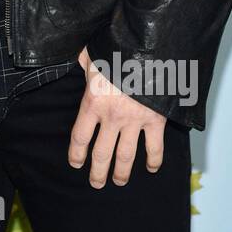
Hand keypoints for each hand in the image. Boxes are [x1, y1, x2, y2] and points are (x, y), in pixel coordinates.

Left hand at [69, 46, 166, 186]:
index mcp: (93, 103)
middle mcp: (112, 117)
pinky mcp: (156, 120)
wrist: (149, 48)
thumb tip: (77, 57)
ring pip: (126, 156)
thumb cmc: (116, 48)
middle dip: (97, 172)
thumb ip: (84, 62)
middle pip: (101, 154)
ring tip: (118, 182)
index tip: (76, 163)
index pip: (80, 137)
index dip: (76, 154)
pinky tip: (151, 169)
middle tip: (96, 183)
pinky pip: (154, 147)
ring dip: (121, 173)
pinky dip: (154, 160)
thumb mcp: (93, 54)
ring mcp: (135, 121)